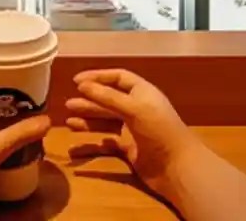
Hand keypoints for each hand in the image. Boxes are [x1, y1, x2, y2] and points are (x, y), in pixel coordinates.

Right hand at [65, 68, 205, 204]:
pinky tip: (76, 148)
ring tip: (68, 122)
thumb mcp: (134, 109)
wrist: (177, 167)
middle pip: (108, 100)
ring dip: (87, 121)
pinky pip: (105, 144)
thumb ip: (107, 97)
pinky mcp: (128, 149)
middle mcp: (136, 108)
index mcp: (142, 93)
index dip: (97, 77)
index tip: (76, 81)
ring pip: (105, 122)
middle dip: (89, 101)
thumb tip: (82, 85)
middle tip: (68, 105)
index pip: (117, 78)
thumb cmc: (159, 131)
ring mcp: (132, 130)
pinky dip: (90, 145)